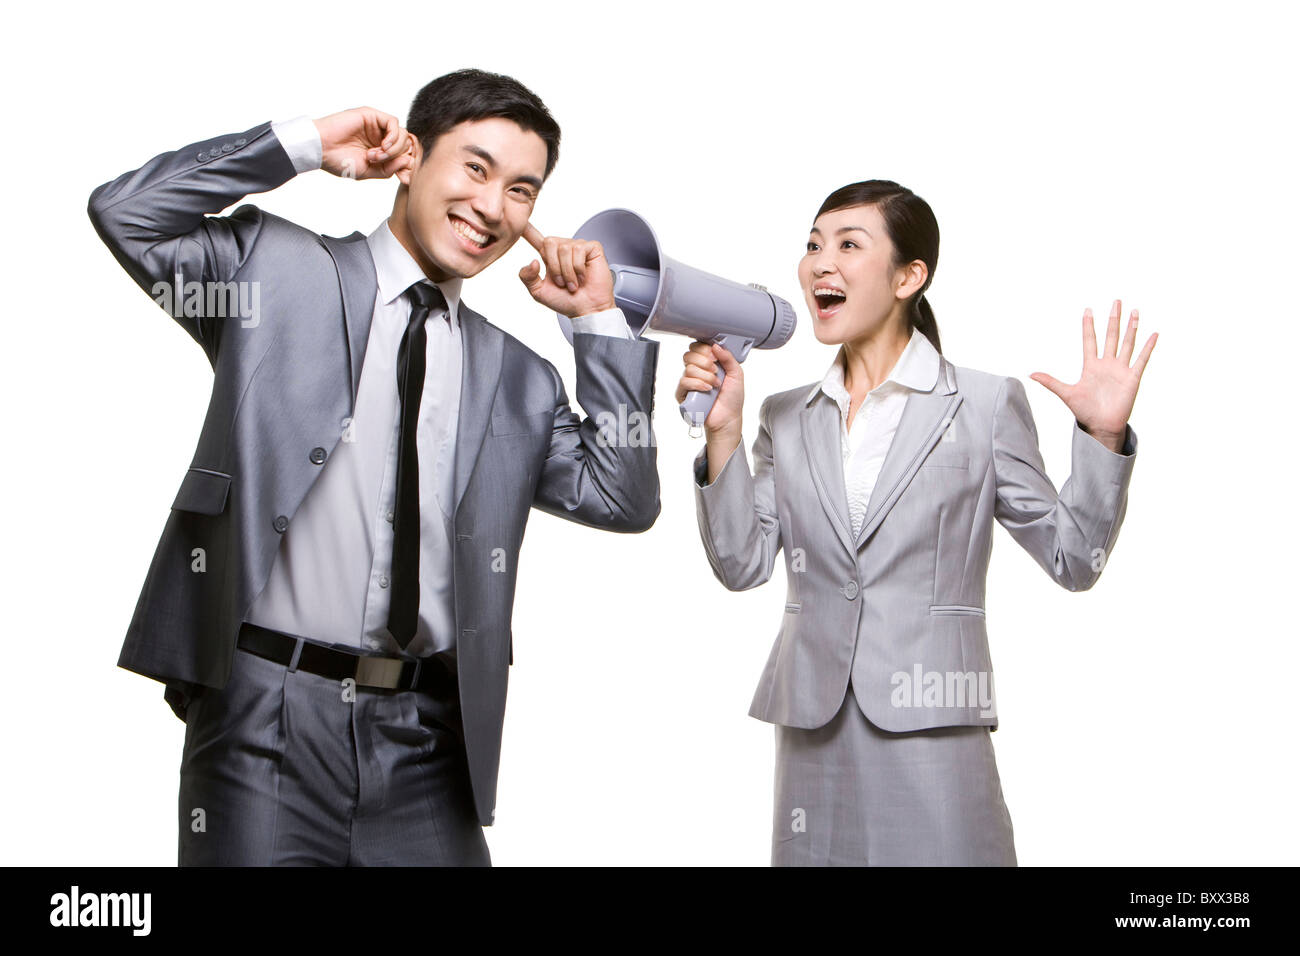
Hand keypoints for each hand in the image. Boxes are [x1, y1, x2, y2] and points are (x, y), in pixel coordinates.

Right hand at [313, 108, 412, 179]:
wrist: (321, 149)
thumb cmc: (340, 161)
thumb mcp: (369, 171)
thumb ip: (389, 168)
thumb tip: (407, 160)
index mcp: (382, 151)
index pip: (405, 154)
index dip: (407, 164)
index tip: (401, 176)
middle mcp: (381, 137)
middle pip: (406, 144)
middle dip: (397, 156)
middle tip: (378, 161)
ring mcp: (377, 125)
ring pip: (402, 134)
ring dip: (393, 148)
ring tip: (375, 156)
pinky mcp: (371, 115)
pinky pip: (393, 122)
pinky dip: (393, 137)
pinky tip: (382, 146)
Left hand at [517, 223, 615, 317]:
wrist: (586, 309)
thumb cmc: (565, 301)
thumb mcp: (539, 291)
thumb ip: (527, 277)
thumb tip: (533, 261)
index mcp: (549, 257)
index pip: (536, 238)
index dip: (528, 229)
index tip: (521, 222)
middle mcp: (563, 249)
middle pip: (549, 242)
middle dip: (554, 266)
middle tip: (562, 282)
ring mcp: (578, 247)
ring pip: (564, 249)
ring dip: (567, 271)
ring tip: (573, 283)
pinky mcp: (592, 248)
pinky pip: (579, 250)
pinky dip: (578, 268)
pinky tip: (583, 277)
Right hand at [677, 341, 744, 438]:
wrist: (729, 417)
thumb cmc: (732, 398)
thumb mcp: (736, 373)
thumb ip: (728, 357)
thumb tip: (716, 346)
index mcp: (708, 363)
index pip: (697, 347)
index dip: (704, 349)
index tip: (715, 357)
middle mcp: (697, 371)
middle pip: (690, 355)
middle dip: (705, 362)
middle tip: (716, 371)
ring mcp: (690, 382)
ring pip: (689, 368)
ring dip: (705, 376)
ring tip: (715, 385)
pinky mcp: (684, 394)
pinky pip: (684, 382)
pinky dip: (697, 384)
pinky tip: (707, 389)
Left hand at [1030, 299, 1156, 452]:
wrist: (1101, 427)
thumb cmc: (1085, 411)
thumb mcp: (1067, 394)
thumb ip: (1050, 382)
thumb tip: (1031, 374)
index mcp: (1091, 366)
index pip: (1089, 341)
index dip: (1089, 326)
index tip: (1088, 310)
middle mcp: (1107, 364)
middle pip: (1110, 336)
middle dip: (1113, 319)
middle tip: (1116, 301)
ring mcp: (1120, 370)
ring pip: (1126, 344)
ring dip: (1131, 328)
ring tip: (1134, 311)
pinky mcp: (1132, 378)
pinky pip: (1141, 359)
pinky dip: (1148, 347)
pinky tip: (1154, 334)